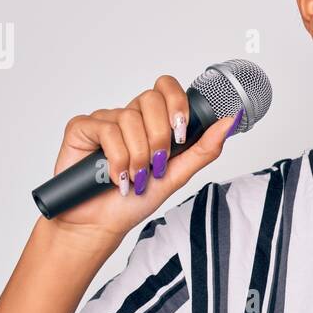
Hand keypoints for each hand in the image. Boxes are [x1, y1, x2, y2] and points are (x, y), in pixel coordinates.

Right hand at [48, 74, 237, 245]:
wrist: (100, 224)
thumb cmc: (135, 201)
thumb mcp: (177, 175)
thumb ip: (204, 148)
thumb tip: (230, 121)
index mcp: (153, 122)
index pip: (167, 88)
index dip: (177, 104)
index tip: (180, 134)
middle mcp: (129, 117)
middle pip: (150, 98)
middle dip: (159, 136)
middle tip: (156, 164)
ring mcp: (104, 120)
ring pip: (129, 117)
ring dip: (137, 155)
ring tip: (134, 178)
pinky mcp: (82, 128)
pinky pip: (106, 129)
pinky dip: (116, 158)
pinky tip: (115, 177)